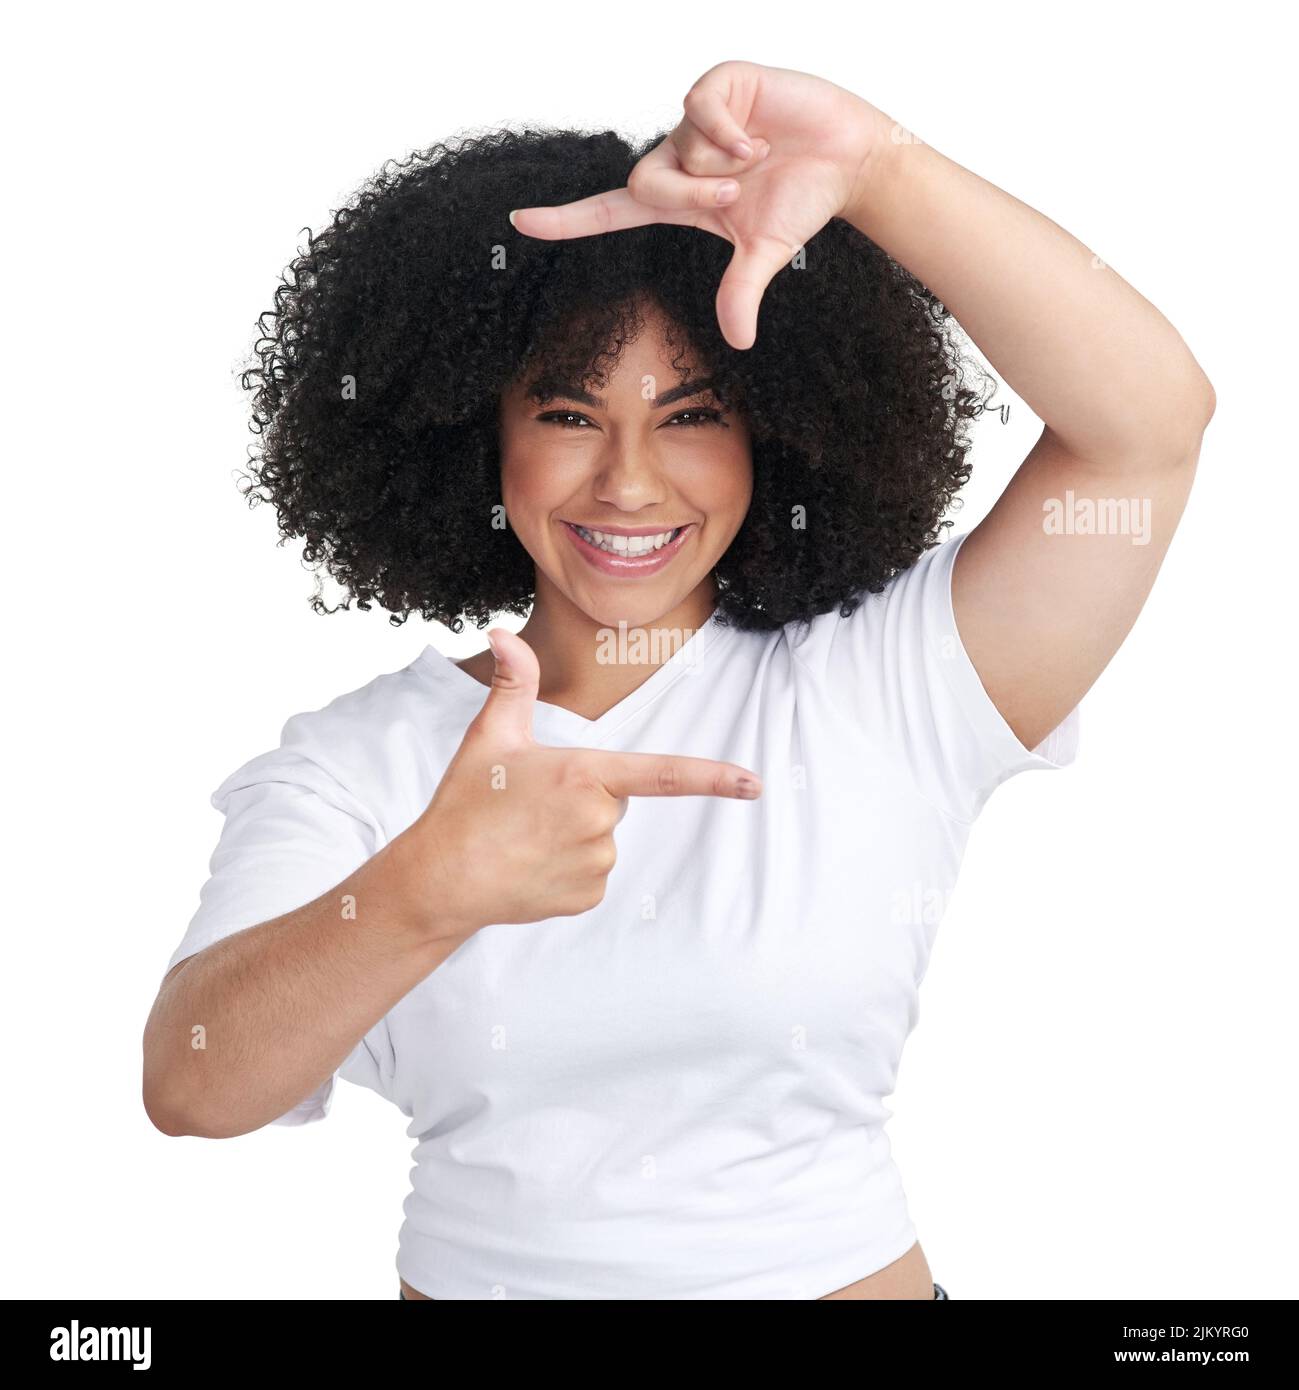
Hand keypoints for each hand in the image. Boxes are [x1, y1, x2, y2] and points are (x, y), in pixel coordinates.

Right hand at [409, 628, 762, 934]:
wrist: (441, 880)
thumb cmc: (465, 803)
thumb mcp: (489, 736)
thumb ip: (511, 681)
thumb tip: (500, 632)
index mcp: (585, 775)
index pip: (663, 774)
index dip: (714, 778)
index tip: (755, 784)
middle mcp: (600, 821)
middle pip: (613, 799)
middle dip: (582, 797)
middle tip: (529, 805)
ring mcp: (596, 864)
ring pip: (602, 838)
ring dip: (573, 835)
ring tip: (524, 837)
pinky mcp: (588, 897)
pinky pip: (592, 875)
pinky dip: (566, 869)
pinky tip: (529, 866)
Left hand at [508, 60, 886, 349]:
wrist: (848, 158)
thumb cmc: (802, 201)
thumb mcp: (766, 253)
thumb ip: (741, 292)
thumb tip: (740, 342)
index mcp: (679, 199)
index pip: (608, 211)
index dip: (566, 218)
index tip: (519, 222)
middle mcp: (680, 158)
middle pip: (643, 181)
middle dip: (689, 194)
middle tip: (735, 194)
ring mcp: (697, 120)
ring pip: (676, 146)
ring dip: (716, 164)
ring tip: (758, 159)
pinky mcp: (722, 85)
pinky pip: (699, 106)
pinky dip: (726, 130)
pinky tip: (758, 137)